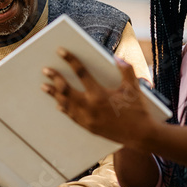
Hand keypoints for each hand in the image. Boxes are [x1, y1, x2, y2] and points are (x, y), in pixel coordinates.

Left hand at [41, 48, 155, 148]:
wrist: (141, 136)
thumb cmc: (138, 110)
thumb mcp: (134, 88)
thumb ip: (126, 70)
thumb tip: (116, 57)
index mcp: (100, 94)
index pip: (81, 73)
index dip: (70, 60)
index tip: (60, 51)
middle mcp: (90, 107)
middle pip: (66, 90)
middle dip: (55, 78)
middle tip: (46, 70)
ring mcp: (87, 119)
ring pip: (66, 104)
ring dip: (54, 94)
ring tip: (45, 86)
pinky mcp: (88, 127)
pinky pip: (72, 116)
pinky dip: (64, 108)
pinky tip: (59, 104)